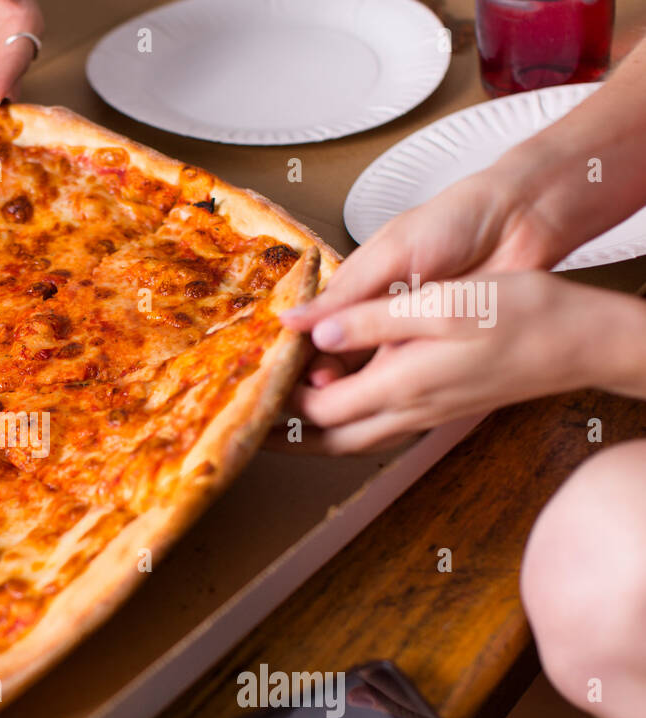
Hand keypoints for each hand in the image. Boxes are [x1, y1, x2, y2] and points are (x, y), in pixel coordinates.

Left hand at [285, 271, 645, 453]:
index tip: (252, 382)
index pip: (318, 406)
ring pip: (353, 439)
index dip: (280, 397)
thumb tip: (314, 331)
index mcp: (401, 386)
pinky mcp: (439, 408)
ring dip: (314, 432)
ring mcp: (426, 415)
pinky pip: (378, 427)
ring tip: (280, 417)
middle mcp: (409, 410)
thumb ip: (371, 321)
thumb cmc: (522, 315)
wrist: (582, 341)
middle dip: (287, 435)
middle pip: (328, 439)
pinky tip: (339, 399)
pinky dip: (347, 422)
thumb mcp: (441, 304)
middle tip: (251, 423)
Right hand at [286, 169, 565, 388]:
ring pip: (368, 376)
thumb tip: (289, 322)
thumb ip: (345, 294)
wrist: (519, 222)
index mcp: (356, 290)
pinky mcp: (438, 352)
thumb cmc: (452, 223)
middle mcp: (376, 316)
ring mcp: (407, 337)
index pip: (314, 332)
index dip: (298, 358)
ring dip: (352, 393)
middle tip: (306, 403)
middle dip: (319, 383)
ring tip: (335, 410)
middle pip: (335, 360)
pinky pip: (408, 380)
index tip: (284, 382)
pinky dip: (391, 394)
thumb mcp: (390, 255)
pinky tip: (379, 407)